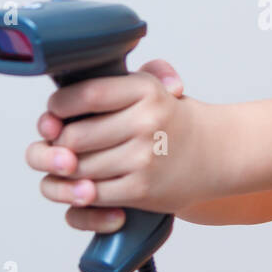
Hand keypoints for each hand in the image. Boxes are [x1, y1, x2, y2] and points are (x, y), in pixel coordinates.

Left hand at [25, 59, 198, 232]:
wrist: (215, 153)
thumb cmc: (171, 119)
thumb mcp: (154, 83)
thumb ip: (111, 77)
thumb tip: (75, 102)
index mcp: (145, 90)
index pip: (87, 95)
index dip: (60, 106)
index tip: (55, 112)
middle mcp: (146, 122)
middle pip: (74, 137)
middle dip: (59, 144)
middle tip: (61, 144)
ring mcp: (144, 158)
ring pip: (79, 168)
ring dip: (67, 171)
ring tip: (73, 164)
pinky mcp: (142, 189)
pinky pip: (94, 193)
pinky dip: (83, 192)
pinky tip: (88, 184)